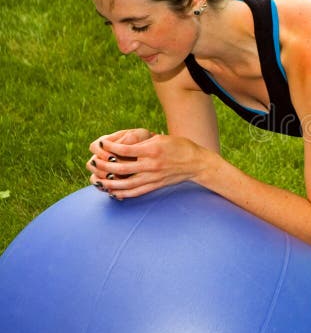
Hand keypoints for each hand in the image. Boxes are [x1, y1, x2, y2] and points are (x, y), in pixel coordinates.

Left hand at [87, 129, 207, 199]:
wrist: (195, 163)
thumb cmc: (178, 147)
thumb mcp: (160, 139)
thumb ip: (142, 143)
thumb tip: (121, 145)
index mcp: (152, 150)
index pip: (125, 150)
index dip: (110, 147)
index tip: (100, 143)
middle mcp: (151, 165)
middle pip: (121, 168)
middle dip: (104, 165)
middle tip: (94, 162)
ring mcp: (152, 177)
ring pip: (125, 184)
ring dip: (108, 183)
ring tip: (97, 180)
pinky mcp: (155, 186)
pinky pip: (135, 192)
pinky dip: (121, 193)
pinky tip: (111, 192)